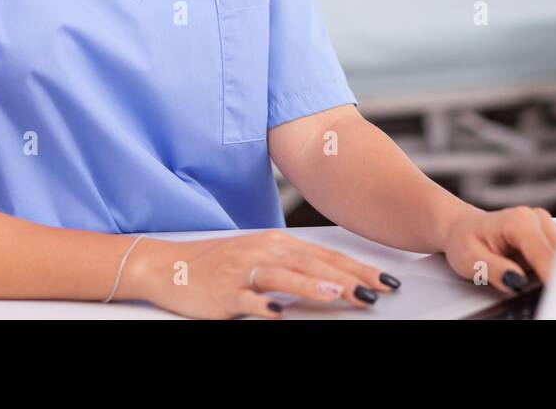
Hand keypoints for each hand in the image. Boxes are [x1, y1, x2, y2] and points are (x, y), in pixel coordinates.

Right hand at [121, 230, 400, 318]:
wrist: (170, 266)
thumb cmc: (219, 265)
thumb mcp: (261, 258)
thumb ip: (294, 267)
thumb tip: (335, 279)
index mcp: (276, 243)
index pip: (325, 256)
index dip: (357, 268)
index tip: (385, 280)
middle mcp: (264, 252)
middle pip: (313, 265)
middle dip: (348, 278)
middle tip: (376, 290)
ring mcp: (244, 271)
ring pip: (285, 278)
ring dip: (314, 286)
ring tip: (341, 294)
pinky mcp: (225, 292)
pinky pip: (247, 299)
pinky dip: (263, 305)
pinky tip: (278, 313)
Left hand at [440, 206, 555, 293]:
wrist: (462, 228)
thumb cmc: (464, 240)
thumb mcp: (469, 259)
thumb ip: (495, 270)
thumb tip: (517, 281)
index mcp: (519, 221)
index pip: (546, 255)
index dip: (554, 279)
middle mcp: (537, 219)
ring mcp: (547, 226)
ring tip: (551, 293)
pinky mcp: (551, 236)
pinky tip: (549, 282)